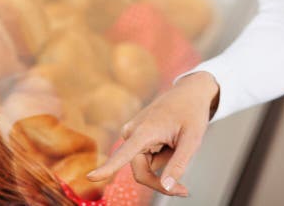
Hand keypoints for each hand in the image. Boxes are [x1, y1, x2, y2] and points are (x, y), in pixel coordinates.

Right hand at [86, 71, 219, 197]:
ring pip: (145, 165)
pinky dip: (161, 155)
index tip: (91, 177)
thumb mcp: (192, 140)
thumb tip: (166, 187)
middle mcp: (132, 132)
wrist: (190, 93)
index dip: (107, 168)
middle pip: (140, 172)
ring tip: (177, 143)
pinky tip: (170, 140)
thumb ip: (178, 165)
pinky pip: (146, 156)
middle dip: (160, 182)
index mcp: (144, 130)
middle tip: (183, 190)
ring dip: (163, 162)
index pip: (124, 154)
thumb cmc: (191, 113)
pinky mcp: (135, 135)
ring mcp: (132, 133)